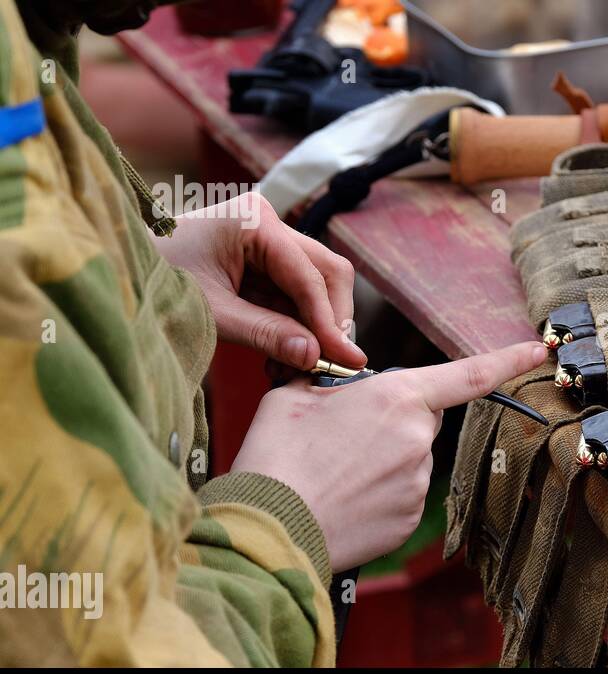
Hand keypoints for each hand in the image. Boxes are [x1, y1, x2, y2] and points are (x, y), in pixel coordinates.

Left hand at [155, 192, 366, 369]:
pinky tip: (281, 358)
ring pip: (314, 288)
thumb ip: (266, 334)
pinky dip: (293, 328)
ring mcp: (265, 243)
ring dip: (312, 329)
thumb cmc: (153, 283)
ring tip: (294, 368)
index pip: (310, 276)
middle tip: (331, 364)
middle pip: (325, 273)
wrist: (115, 273)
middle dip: (331, 321)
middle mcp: (267, 225)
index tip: (345, 360)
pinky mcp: (259, 264)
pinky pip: (292, 298)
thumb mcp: (212, 314)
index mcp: (255, 223)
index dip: (330, 322)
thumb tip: (314, 357)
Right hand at [231, 342, 548, 570]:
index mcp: (397, 398)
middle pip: (423, 418)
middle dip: (395, 420)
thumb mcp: (294, 396)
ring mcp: (418, 484)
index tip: (539, 349)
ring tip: (332, 473)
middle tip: (342, 436)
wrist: (267, 528)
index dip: (507, 359)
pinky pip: (402, 496)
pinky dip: (380, 495)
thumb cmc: (276, 457)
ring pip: (410, 460)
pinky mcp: (409, 520)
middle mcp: (418, 439)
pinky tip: (344, 499)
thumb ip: (332, 383)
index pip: (468, 374)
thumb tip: (340, 388)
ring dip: (383, 461)